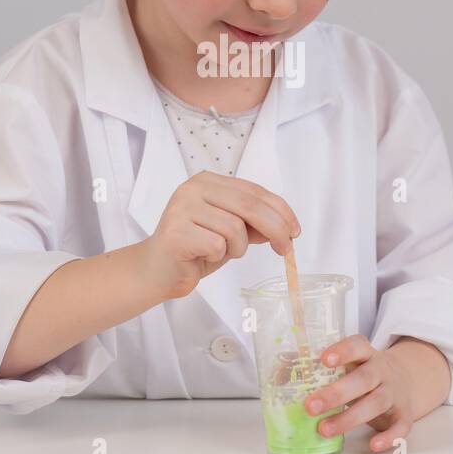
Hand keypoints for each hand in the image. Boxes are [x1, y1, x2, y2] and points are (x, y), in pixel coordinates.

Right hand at [140, 170, 300, 301]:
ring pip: (234, 228)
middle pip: (249, 205)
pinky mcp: (176, 232)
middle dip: (275, 228)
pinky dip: (219, 256)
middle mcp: (193, 188)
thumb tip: (287, 226)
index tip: (295, 230)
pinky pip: (218, 245)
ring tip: (220, 253)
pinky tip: (203, 256)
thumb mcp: (231, 233)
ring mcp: (181, 208)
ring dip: (237, 248)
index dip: (281, 210)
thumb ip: (254, 223)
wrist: (157, 272)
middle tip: (286, 249)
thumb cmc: (195, 250)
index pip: (254, 191)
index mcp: (208, 182)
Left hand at [303, 335, 414, 452]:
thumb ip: (320, 369)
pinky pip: (401, 426)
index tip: (323, 360)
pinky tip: (373, 445)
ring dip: (350, 418)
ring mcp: (395, 393)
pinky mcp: (404, 414)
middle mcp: (382, 371)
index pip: (357, 345)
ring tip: (324, 429)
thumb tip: (279, 373)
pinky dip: (389, 437)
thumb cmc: (363, 374)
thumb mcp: (348, 365)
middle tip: (310, 406)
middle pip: (363, 378)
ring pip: (376, 403)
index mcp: (366, 354)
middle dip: (336, 393)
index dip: (342, 351)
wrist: (406, 382)